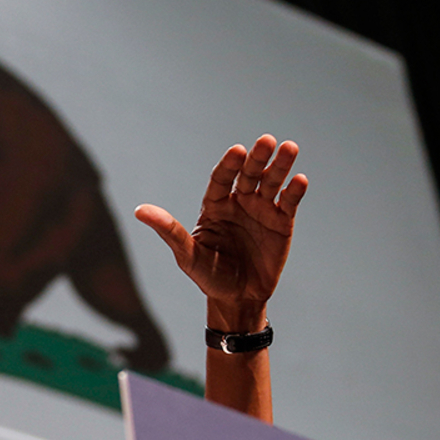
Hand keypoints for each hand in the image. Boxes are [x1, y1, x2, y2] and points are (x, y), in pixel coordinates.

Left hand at [134, 135, 307, 330]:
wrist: (238, 299)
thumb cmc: (208, 276)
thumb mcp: (187, 255)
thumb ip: (168, 231)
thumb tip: (139, 211)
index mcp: (214, 206)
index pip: (221, 179)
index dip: (229, 166)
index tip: (237, 151)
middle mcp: (238, 202)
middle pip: (248, 174)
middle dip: (257, 158)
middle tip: (267, 141)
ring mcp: (261, 210)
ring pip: (271, 182)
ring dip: (280, 166)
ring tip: (289, 148)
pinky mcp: (281, 222)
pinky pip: (288, 203)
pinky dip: (294, 191)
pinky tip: (299, 180)